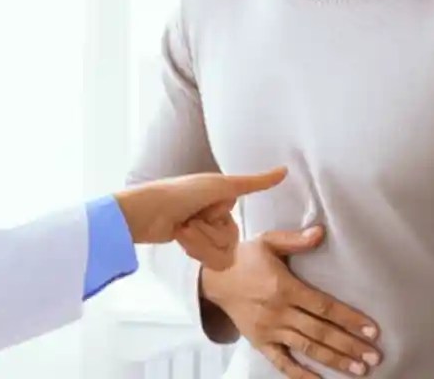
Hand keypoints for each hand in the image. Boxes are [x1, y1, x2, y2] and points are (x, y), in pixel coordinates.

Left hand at [113, 168, 285, 269]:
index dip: (218, 217)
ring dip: (200, 243)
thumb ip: (254, 183)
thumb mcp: (221, 186)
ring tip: (183, 229)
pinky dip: (196, 251)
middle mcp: (217, 219)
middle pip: (231, 242)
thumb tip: (285, 170)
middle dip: (208, 234)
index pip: (237, 225)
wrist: (147, 212)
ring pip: (222, 254)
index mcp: (223, 202)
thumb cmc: (180, 193)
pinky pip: (212, 262)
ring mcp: (206, 235)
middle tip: (189, 220)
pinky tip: (181, 237)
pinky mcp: (195, 248)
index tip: (204, 209)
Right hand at [201, 227, 380, 377]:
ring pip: (307, 347)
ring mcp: (269, 330)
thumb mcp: (267, 242)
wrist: (213, 278)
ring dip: (334, 360)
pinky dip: (299, 374)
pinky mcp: (259, 342)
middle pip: (321, 331)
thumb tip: (321, 231)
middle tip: (374, 357)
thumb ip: (296, 240)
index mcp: (284, 287)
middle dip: (350, 345)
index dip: (350, 319)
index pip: (324, 306)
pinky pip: (281, 362)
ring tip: (359, 370)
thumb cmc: (244, 257)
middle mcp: (279, 311)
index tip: (372, 330)